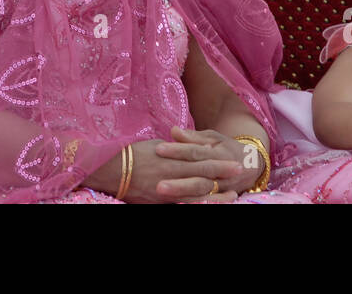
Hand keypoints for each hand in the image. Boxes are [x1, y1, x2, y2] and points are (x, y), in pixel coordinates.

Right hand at [118, 137, 244, 203]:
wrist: (110, 170)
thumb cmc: (132, 154)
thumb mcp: (155, 145)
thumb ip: (175, 148)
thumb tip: (191, 147)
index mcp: (171, 157)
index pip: (201, 158)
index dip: (219, 161)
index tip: (235, 161)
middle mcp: (172, 173)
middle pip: (203, 175)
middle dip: (223, 175)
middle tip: (241, 175)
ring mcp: (168, 191)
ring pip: (197, 194)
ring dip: (217, 195)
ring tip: (232, 196)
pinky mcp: (161, 202)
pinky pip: (184, 205)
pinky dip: (199, 205)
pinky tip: (209, 205)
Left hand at [153, 127, 257, 199]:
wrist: (251, 165)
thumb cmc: (226, 148)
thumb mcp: (214, 138)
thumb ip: (193, 136)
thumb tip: (174, 130)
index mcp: (219, 153)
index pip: (195, 152)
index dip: (177, 150)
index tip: (158, 149)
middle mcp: (222, 172)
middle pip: (197, 176)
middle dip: (178, 181)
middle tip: (158, 182)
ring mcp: (222, 188)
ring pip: (200, 192)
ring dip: (182, 194)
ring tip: (161, 192)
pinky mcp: (221, 197)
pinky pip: (206, 202)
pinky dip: (192, 202)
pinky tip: (176, 202)